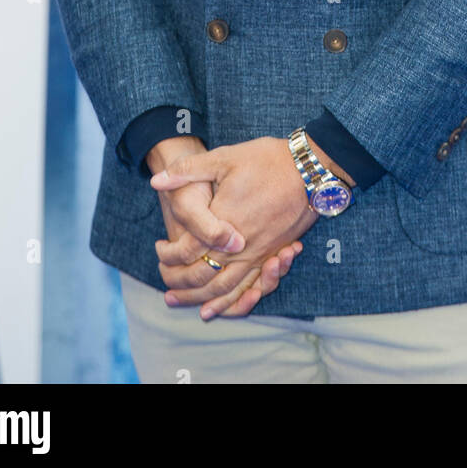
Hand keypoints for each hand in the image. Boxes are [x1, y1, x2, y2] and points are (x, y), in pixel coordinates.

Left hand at [150, 137, 318, 318]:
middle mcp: (239, 245)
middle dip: (179, 283)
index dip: (168, 255)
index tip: (158, 249)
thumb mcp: (224, 158)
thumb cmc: (266, 160)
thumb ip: (188, 170)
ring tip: (181, 302)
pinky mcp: (272, 254)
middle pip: (202, 276)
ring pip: (224, 288)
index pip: (186, 251)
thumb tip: (156, 180)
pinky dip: (232, 302)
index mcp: (222, 222)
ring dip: (200, 298)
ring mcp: (258, 253)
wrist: (310, 169)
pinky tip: (222, 309)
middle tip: (164, 283)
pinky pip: (249, 288)